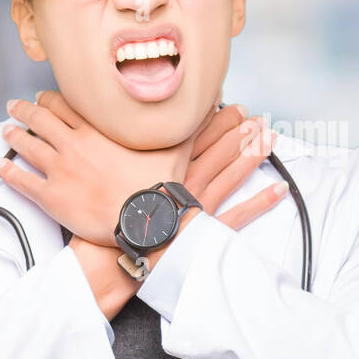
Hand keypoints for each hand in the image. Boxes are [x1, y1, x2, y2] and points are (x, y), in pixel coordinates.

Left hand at [0, 92, 199, 246]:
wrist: (146, 220)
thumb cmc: (160, 186)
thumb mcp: (177, 147)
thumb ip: (187, 122)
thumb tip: (211, 99)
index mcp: (98, 131)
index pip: (66, 105)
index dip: (51, 99)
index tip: (44, 97)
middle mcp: (74, 145)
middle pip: (40, 119)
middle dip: (25, 109)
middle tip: (15, 106)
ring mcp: (60, 171)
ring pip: (27, 146)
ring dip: (13, 135)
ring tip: (6, 131)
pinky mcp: (51, 197)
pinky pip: (22, 181)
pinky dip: (8, 171)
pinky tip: (0, 166)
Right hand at [65, 101, 289, 321]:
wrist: (108, 258)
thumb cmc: (101, 222)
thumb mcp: (95, 175)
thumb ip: (94, 145)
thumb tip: (78, 116)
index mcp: (160, 167)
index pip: (191, 132)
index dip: (209, 115)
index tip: (223, 99)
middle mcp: (184, 181)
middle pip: (216, 147)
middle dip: (236, 129)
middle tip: (251, 114)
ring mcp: (198, 205)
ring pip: (232, 172)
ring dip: (252, 154)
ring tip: (269, 136)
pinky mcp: (206, 230)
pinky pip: (240, 214)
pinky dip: (262, 202)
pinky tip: (280, 189)